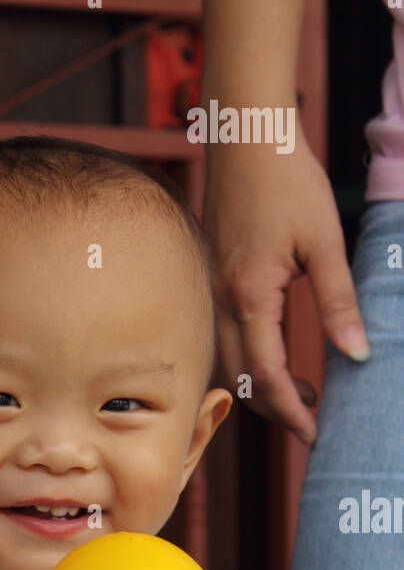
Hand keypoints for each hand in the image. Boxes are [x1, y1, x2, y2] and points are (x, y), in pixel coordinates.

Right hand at [203, 133, 368, 444]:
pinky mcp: (214, 284)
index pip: (267, 376)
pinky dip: (251, 362)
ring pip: (231, 365)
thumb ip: (339, 302)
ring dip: (263, 388)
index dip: (292, 411)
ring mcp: (212, 295)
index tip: (316, 432)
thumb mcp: (325, 241)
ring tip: (303, 393)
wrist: (246, 137)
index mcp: (250, 297)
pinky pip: (225, 341)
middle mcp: (222, 303)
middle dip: (277, 409)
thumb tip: (357, 353)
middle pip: (243, 381)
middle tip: (313, 423)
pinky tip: (276, 358)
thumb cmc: (287, 180)